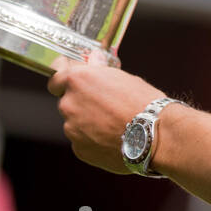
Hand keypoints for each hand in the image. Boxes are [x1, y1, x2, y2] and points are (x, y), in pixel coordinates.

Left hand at [46, 56, 166, 174]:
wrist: (154, 135)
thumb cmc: (142, 103)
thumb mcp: (122, 78)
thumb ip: (99, 71)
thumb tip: (93, 60)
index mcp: (78, 80)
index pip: (56, 77)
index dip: (63, 80)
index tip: (69, 83)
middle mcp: (69, 104)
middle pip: (67, 102)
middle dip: (81, 103)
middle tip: (104, 106)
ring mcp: (72, 129)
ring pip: (75, 123)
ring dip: (88, 123)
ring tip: (113, 125)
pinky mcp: (79, 149)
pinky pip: (82, 141)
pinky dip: (93, 140)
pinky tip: (113, 138)